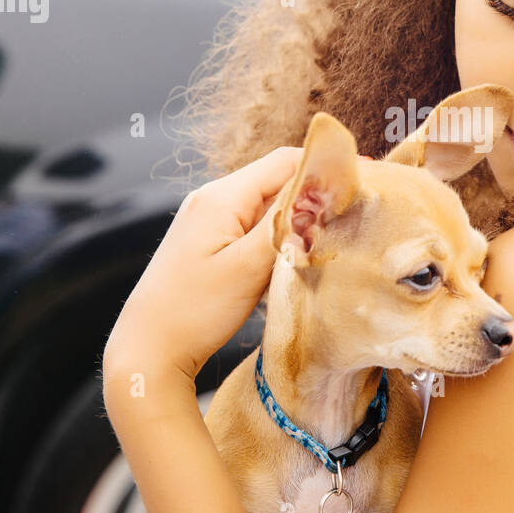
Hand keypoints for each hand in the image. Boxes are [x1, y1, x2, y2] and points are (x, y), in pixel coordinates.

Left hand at [104, 146, 370, 382]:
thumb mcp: (247, 267)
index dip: (326, 167)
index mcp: (222, 196)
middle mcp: (212, 199)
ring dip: (299, 215)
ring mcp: (208, 220)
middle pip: (278, 179)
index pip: (285, 161)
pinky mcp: (209, 243)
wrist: (146, 351)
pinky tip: (297, 253)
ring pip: (267, 204)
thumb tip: (320, 190)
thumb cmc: (193, 312)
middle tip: (357, 210)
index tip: (366, 181)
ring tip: (334, 232)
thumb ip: (284, 224)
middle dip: (316, 191)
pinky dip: (280, 233)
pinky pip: (253, 225)